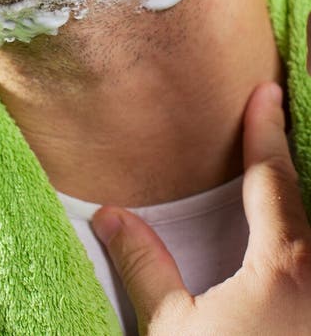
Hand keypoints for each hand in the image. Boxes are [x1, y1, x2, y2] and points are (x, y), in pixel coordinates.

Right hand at [91, 82, 310, 334]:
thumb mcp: (173, 333)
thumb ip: (145, 265)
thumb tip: (110, 215)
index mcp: (286, 269)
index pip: (275, 180)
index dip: (265, 131)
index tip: (263, 93)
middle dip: (304, 149)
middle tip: (299, 90)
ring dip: (310, 194)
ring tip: (290, 168)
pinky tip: (297, 227)